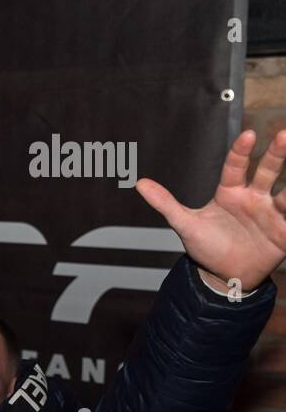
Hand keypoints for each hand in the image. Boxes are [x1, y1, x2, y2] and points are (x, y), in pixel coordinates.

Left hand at [137, 129, 285, 291]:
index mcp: (231, 193)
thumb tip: (140, 183)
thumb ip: (165, 204)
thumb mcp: (186, 224)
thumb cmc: (207, 247)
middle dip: (277, 154)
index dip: (241, 152)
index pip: (236, 168)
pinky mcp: (285, 231)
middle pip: (267, 172)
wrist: (224, 275)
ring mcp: (272, 214)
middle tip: (284, 136)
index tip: (248, 135)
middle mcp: (254, 198)